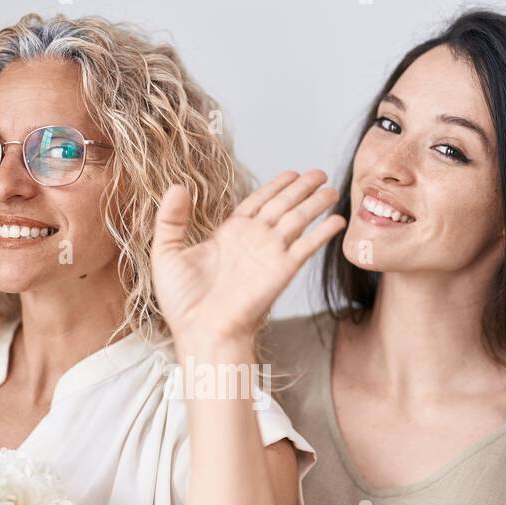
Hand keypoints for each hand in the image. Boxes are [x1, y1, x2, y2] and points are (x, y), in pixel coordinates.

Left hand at [150, 170, 346, 349]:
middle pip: (283, 205)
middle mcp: (253, 240)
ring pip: (298, 218)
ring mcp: (270, 253)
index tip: (291, 174)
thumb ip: (171, 218)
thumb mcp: (167, 252)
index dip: (275, 186)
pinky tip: (337, 219)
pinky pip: (307, 245)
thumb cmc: (183, 302)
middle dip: (301, 188)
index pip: (257, 202)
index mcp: (229, 235)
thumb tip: (178, 186)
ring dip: (315, 203)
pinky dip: (323, 232)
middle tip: (319, 173)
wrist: (201, 331)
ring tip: (331, 189)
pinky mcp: (282, 269)